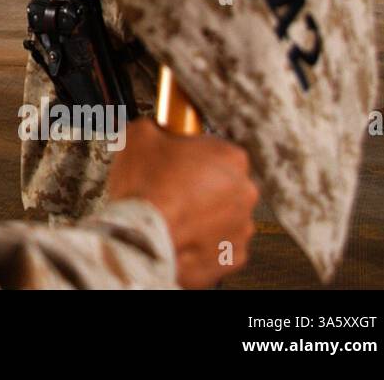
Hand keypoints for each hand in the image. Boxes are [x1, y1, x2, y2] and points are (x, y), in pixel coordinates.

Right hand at [108, 119, 257, 288]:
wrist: (140, 240)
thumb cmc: (145, 190)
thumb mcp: (138, 136)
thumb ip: (156, 127)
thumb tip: (155, 129)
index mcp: (230, 157)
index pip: (218, 149)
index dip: (194, 154)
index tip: (177, 159)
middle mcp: (245, 192)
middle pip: (225, 183)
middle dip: (202, 186)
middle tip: (170, 188)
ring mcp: (241, 226)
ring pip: (224, 215)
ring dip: (203, 214)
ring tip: (171, 214)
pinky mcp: (233, 256)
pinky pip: (219, 243)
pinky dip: (202, 241)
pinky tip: (179, 234)